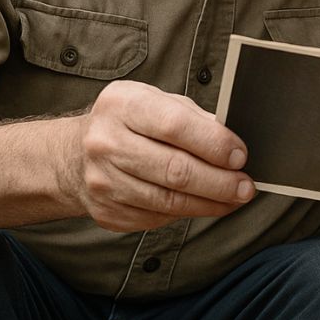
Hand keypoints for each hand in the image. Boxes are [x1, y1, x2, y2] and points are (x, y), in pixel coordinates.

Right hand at [66, 81, 255, 231]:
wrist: (74, 156)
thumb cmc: (129, 122)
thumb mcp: (155, 102)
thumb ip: (192, 118)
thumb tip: (232, 145)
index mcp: (123, 105)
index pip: (175, 125)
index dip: (213, 143)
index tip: (241, 156)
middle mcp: (106, 142)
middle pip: (174, 169)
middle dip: (219, 181)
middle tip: (246, 187)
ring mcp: (103, 181)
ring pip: (169, 200)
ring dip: (210, 203)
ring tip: (235, 199)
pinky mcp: (107, 211)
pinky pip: (158, 217)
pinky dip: (189, 212)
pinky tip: (208, 205)